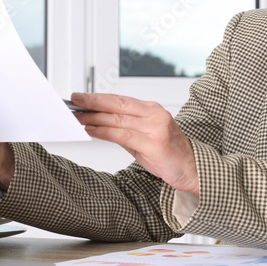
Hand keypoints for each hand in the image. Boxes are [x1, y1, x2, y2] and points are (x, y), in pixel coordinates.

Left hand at [72, 92, 198, 194]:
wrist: (191, 169)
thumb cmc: (168, 153)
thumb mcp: (145, 136)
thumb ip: (124, 128)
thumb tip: (97, 122)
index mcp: (152, 110)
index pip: (121, 99)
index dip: (99, 97)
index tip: (81, 96)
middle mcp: (155, 115)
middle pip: (118, 104)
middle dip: (93, 102)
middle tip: (74, 101)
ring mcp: (155, 129)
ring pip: (119, 119)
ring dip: (95, 118)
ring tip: (78, 118)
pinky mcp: (154, 145)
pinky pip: (123, 136)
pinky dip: (105, 132)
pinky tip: (92, 130)